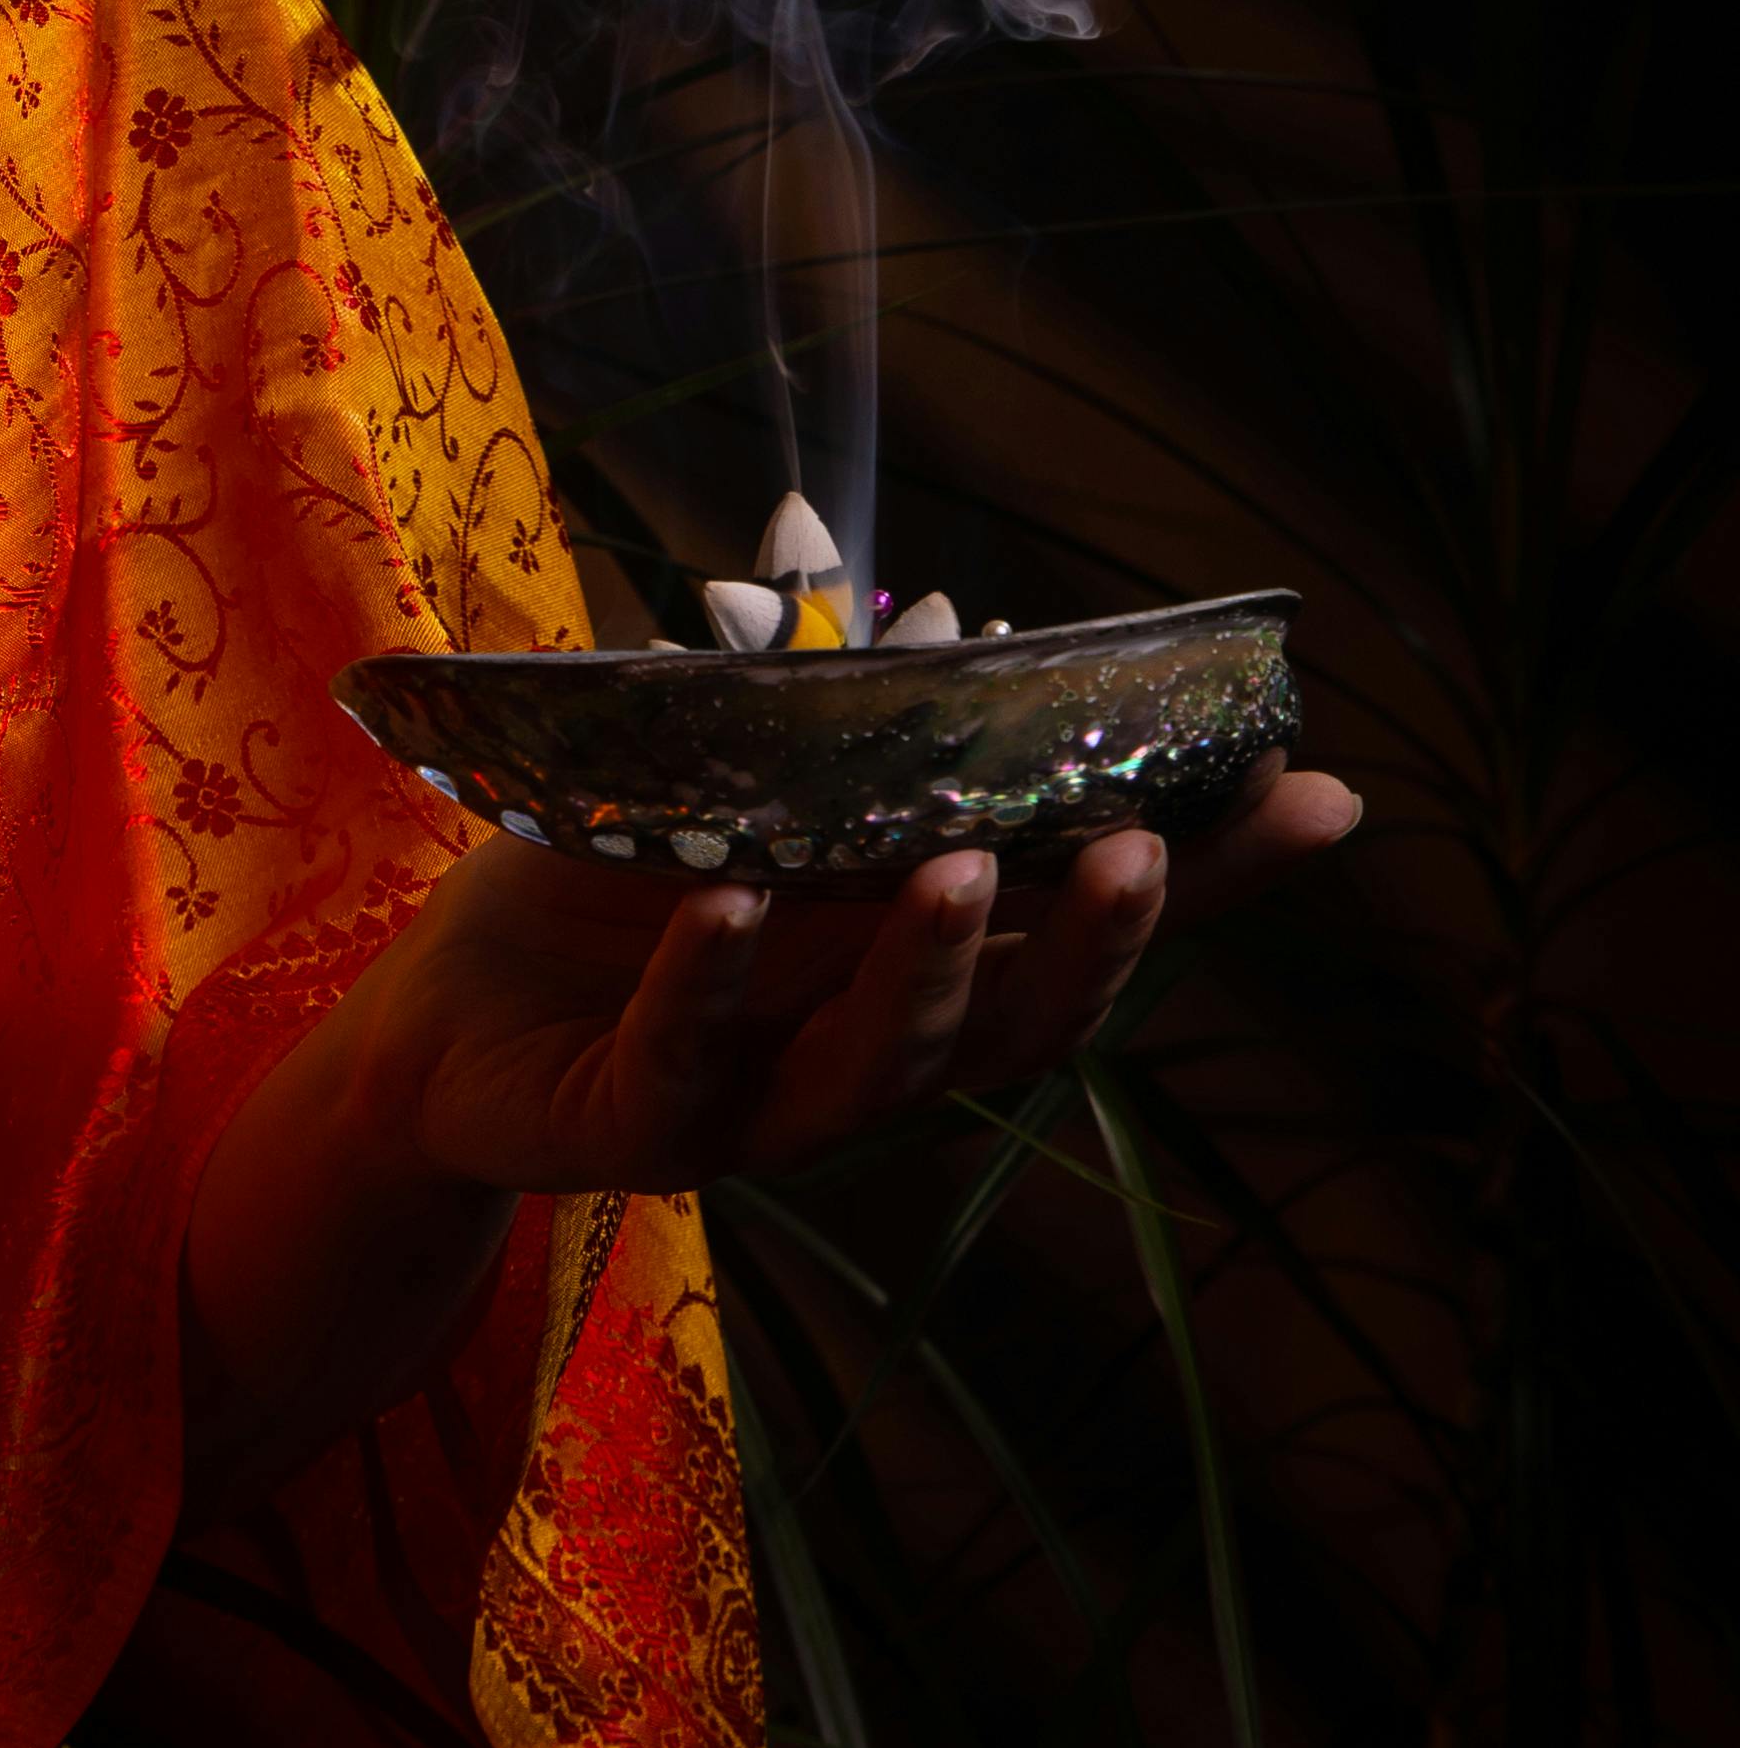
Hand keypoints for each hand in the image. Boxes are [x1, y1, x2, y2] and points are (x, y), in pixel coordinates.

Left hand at [358, 757, 1362, 1201]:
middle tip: (1138, 851)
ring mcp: (756, 1102)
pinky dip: (706, 982)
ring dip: (924, 970)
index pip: (1083, 926)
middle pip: (1019, 1023)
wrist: (431, 1029)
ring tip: (958, 868)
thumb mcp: (730, 796)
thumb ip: (835, 728)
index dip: (1210, 879)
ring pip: (878, 1066)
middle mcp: (864, 1048)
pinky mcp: (632, 1127)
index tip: (1316, 795)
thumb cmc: (605, 901)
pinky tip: (729, 908)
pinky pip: (679, 1059)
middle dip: (1090, 945)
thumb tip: (959, 621)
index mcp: (913, 964)